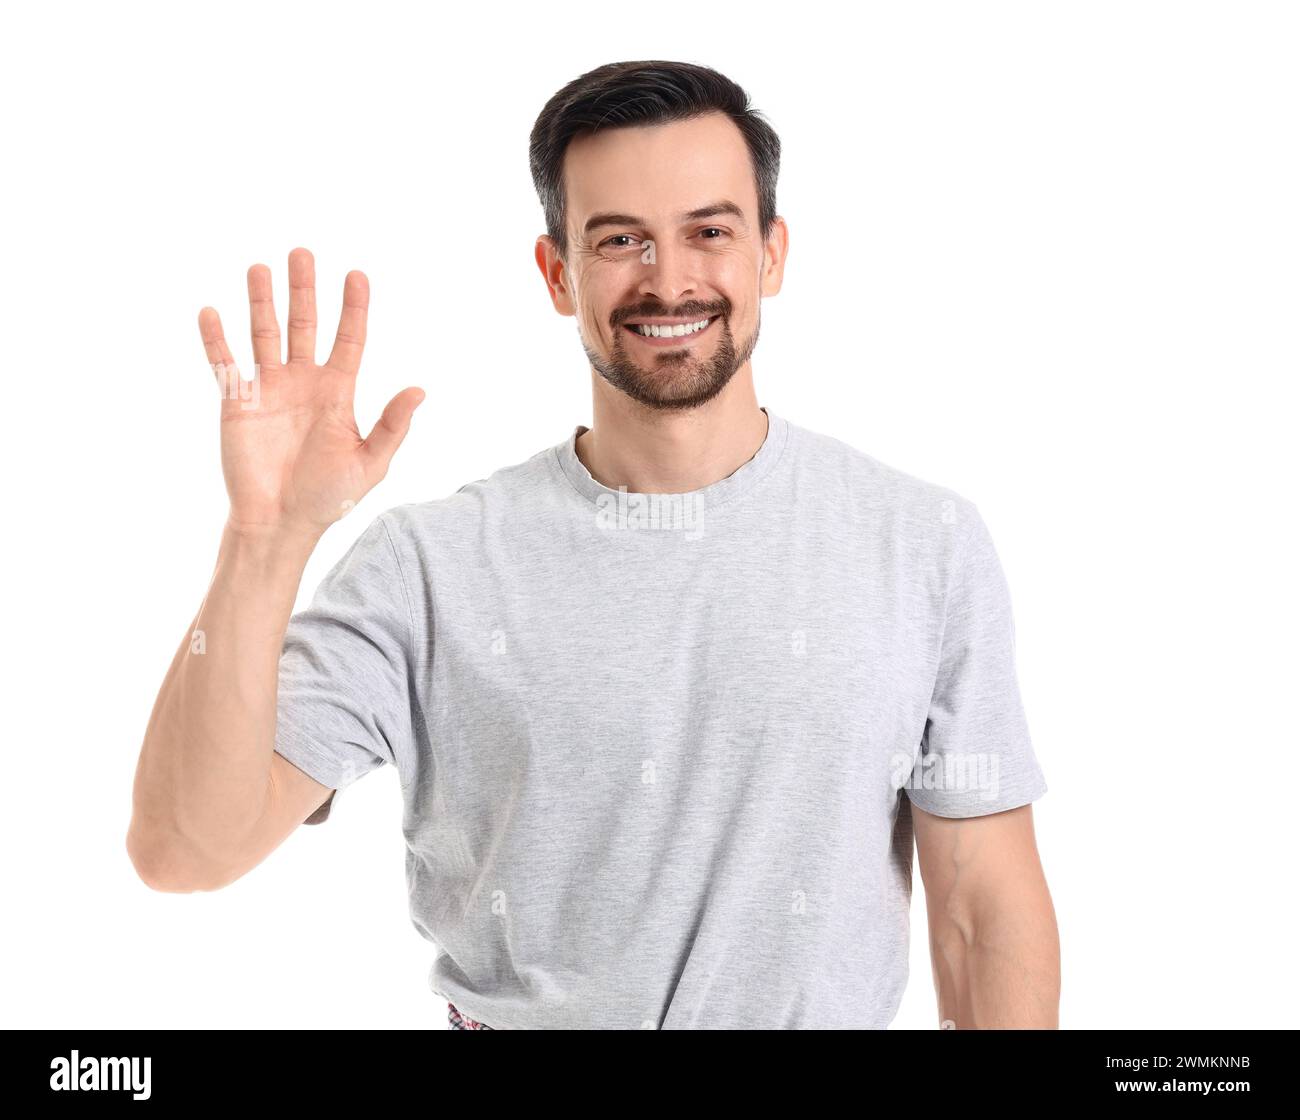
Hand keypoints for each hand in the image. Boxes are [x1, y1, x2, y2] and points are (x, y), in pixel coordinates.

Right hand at [198, 247, 423, 539]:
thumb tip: (419, 390)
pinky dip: (216, 339)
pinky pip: (224, 363)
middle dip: (304, 290)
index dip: (353, 308)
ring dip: (262, 301)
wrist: (282, 522)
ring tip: (260, 268)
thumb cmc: (330, 497)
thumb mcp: (371, 463)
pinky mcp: (237, 403)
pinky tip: (211, 311)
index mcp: (338, 392)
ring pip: (265, 333)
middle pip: (305, 324)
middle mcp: (303, 382)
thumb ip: (393, 426)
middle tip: (301, 253)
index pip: (349, 339)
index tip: (357, 275)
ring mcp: (269, 389)